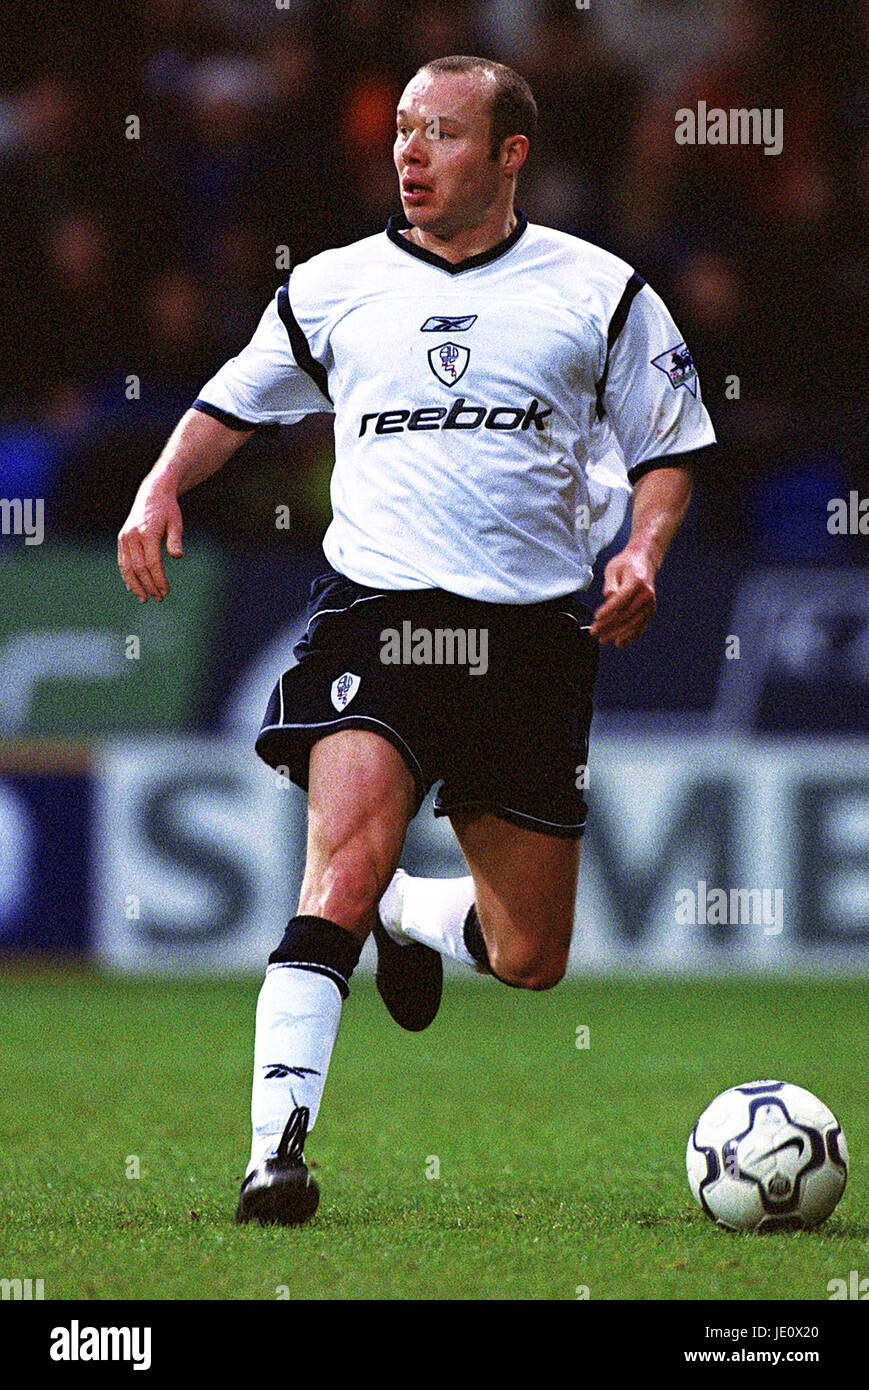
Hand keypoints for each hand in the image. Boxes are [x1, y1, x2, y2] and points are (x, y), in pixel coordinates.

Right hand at [117, 483, 183, 601]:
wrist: (152, 494)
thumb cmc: (168, 510)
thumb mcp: (176, 522)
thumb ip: (175, 540)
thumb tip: (177, 556)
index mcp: (147, 533)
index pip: (152, 563)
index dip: (159, 579)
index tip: (166, 591)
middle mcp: (132, 536)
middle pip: (139, 568)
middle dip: (149, 586)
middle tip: (159, 598)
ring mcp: (124, 538)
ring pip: (126, 567)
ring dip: (135, 585)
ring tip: (144, 598)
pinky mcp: (122, 539)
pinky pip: (122, 561)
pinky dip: (127, 575)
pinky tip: (133, 587)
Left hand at [589, 547, 655, 647]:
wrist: (644, 561)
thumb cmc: (626, 564)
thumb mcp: (613, 568)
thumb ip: (610, 582)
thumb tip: (608, 595)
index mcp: (636, 581)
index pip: (621, 599)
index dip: (608, 610)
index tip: (596, 618)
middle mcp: (646, 593)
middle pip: (625, 614)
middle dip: (608, 625)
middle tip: (594, 632)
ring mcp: (650, 603)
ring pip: (632, 623)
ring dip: (617, 634)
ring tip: (603, 639)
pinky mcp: (650, 610)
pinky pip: (640, 626)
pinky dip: (630, 636)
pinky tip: (619, 642)